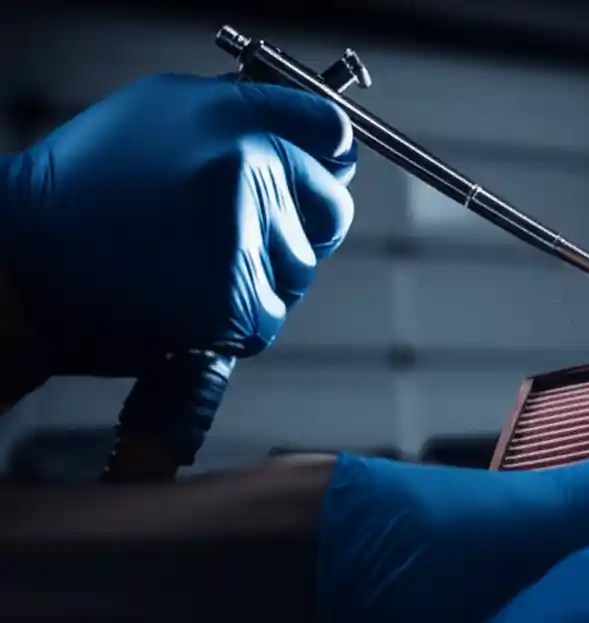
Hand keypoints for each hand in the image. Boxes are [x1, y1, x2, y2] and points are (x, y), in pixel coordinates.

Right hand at [0, 73, 354, 376]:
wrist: (27, 261)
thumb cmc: (84, 188)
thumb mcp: (160, 113)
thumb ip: (242, 117)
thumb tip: (316, 139)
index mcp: (232, 118)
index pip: (332, 133)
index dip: (331, 156)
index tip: (324, 169)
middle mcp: (248, 170)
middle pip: (333, 208)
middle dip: (305, 224)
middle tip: (248, 230)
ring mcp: (247, 237)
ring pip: (301, 268)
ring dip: (265, 274)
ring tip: (192, 263)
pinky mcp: (238, 299)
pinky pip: (271, 314)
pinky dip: (239, 318)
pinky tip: (187, 298)